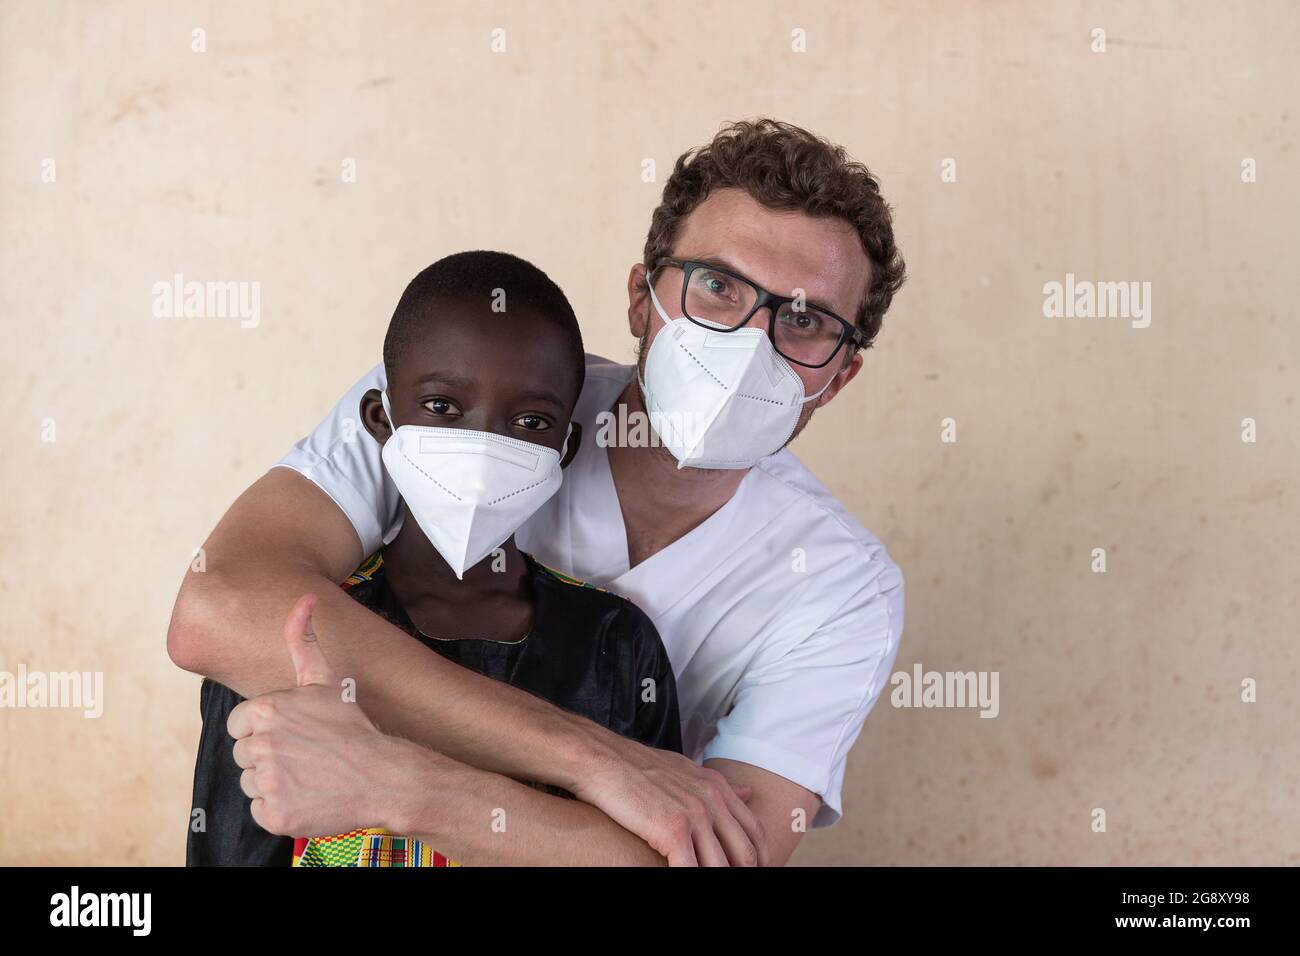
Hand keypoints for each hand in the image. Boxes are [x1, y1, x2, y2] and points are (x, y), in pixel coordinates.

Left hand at [227, 594, 408, 836]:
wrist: (384, 775)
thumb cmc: (352, 727)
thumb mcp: (324, 679)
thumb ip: (302, 640)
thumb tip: (303, 598)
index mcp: (265, 711)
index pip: (239, 725)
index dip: (265, 730)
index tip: (295, 733)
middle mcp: (260, 746)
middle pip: (243, 754)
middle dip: (269, 755)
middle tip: (305, 754)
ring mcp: (267, 783)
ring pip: (251, 782)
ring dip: (274, 782)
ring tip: (308, 775)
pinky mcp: (274, 815)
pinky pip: (261, 810)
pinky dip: (281, 808)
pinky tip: (307, 796)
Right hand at [570, 735, 768, 866]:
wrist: (603, 759)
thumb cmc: (637, 766)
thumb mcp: (687, 768)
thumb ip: (719, 785)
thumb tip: (749, 792)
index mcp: (718, 787)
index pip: (754, 831)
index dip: (760, 857)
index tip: (757, 869)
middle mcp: (712, 801)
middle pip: (745, 853)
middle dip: (745, 872)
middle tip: (740, 884)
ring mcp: (695, 816)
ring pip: (721, 866)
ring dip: (718, 877)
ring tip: (713, 890)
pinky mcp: (673, 831)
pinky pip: (692, 870)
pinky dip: (691, 880)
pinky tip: (685, 881)